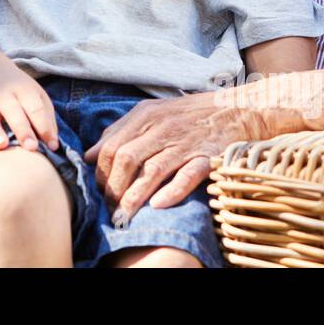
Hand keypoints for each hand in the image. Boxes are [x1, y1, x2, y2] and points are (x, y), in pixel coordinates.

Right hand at [0, 63, 58, 152]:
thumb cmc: (20, 92)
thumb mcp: (38, 96)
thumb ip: (47, 120)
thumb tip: (53, 146)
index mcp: (24, 90)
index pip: (35, 108)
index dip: (44, 127)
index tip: (52, 146)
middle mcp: (3, 95)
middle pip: (14, 112)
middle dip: (23, 130)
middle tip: (31, 147)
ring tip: (1, 145)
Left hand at [83, 91, 258, 225]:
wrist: (235, 109)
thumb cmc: (187, 115)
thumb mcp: (150, 114)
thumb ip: (118, 132)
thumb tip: (88, 156)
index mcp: (145, 116)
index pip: (112, 146)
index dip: (101, 172)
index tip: (98, 191)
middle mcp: (163, 128)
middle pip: (127, 158)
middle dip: (113, 187)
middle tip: (109, 208)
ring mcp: (185, 143)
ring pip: (152, 169)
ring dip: (134, 195)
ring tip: (123, 215)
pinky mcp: (207, 157)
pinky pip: (187, 176)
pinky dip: (172, 191)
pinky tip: (157, 205)